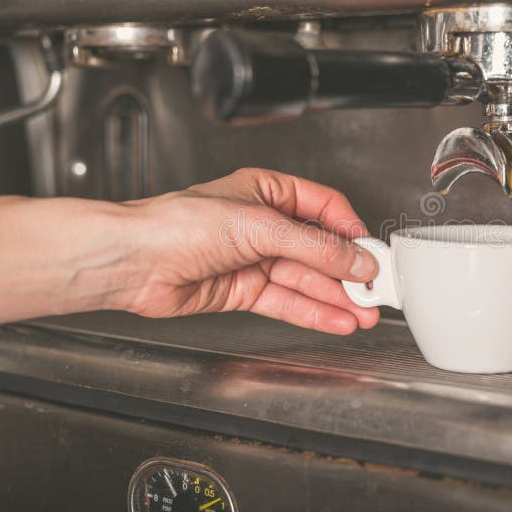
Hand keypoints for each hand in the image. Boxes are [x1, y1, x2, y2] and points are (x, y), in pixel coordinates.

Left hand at [117, 168, 379, 334]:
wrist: (135, 261)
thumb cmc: (179, 224)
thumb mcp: (260, 226)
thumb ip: (314, 247)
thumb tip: (356, 260)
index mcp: (268, 192)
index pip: (324, 208)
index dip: (350, 230)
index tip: (372, 252)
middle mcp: (263, 225)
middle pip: (318, 249)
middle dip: (347, 273)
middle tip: (376, 292)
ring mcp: (254, 259)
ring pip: (305, 280)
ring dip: (336, 298)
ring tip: (365, 313)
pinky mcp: (244, 291)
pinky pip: (287, 302)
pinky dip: (313, 312)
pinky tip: (337, 320)